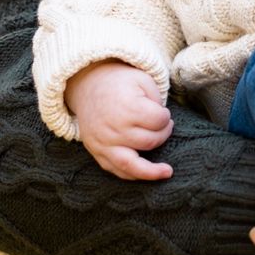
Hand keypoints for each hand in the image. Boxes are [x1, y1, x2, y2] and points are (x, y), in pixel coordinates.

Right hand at [65, 60, 173, 179]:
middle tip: (164, 126)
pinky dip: (132, 175)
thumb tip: (163, 124)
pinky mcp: (96, 151)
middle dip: (163, 134)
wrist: (88, 85)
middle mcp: (113, 128)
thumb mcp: (143, 80)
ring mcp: (103, 142)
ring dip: (152, 171)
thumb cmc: (121, 83)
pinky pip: (115, 170)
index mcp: (127, 107)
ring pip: (132, 165)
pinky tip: (146, 174)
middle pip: (149, 141)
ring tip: (167, 172)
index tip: (164, 112)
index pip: (158, 121)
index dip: (166, 117)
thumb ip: (157, 100)